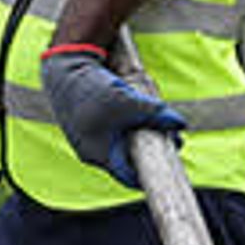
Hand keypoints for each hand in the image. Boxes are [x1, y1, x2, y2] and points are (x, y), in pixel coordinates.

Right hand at [40, 41, 186, 187]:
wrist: (64, 66)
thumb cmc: (93, 88)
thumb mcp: (130, 101)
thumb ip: (157, 114)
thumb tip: (181, 123)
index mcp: (99, 155)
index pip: (129, 178)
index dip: (150, 175)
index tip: (169, 170)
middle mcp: (90, 153)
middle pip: (126, 162)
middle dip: (149, 153)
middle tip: (172, 142)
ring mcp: (85, 141)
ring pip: (118, 147)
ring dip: (138, 140)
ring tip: (157, 127)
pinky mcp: (83, 127)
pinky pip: (108, 135)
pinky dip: (124, 130)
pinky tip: (134, 117)